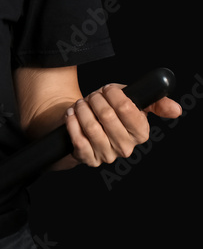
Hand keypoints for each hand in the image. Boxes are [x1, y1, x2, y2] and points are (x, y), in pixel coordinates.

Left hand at [64, 83, 181, 166]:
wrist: (85, 121)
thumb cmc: (110, 110)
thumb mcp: (132, 101)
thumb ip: (155, 103)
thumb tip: (176, 109)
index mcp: (140, 133)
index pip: (127, 110)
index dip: (114, 95)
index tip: (108, 90)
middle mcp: (126, 147)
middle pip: (107, 116)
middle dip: (96, 100)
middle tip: (93, 96)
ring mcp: (107, 155)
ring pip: (91, 127)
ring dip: (82, 109)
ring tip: (82, 104)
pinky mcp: (88, 159)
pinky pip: (78, 140)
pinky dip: (72, 122)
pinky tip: (72, 114)